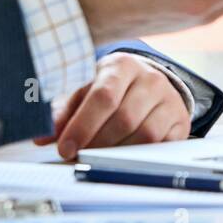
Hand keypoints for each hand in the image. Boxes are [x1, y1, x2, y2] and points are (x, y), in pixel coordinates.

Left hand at [33, 53, 190, 158]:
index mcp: (122, 65)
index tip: (65, 148)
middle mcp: (150, 79)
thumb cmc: (111, 89)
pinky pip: (160, 145)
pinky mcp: (180, 121)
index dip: (82, 126)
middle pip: (124, 118)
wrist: (148, 84)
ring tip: (98, 157)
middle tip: (79, 156)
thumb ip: (64, 112)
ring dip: (116, 153)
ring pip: (144, 135)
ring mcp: (169, 99)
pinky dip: (138, 156)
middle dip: (97, 143)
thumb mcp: (85, 93)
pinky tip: (121, 157)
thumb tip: (42, 135)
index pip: (103, 96)